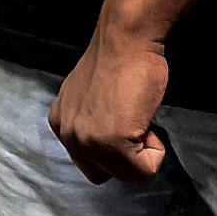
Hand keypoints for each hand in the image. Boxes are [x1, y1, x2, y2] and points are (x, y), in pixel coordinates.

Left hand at [47, 23, 168, 185]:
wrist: (126, 39)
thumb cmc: (119, 63)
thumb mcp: (89, 100)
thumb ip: (90, 125)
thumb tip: (106, 149)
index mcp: (60, 124)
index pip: (93, 165)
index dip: (117, 147)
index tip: (119, 116)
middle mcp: (67, 134)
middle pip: (110, 174)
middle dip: (129, 154)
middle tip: (130, 117)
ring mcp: (87, 140)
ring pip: (129, 176)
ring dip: (143, 150)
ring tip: (135, 114)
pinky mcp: (111, 142)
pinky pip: (145, 171)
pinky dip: (156, 150)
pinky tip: (142, 117)